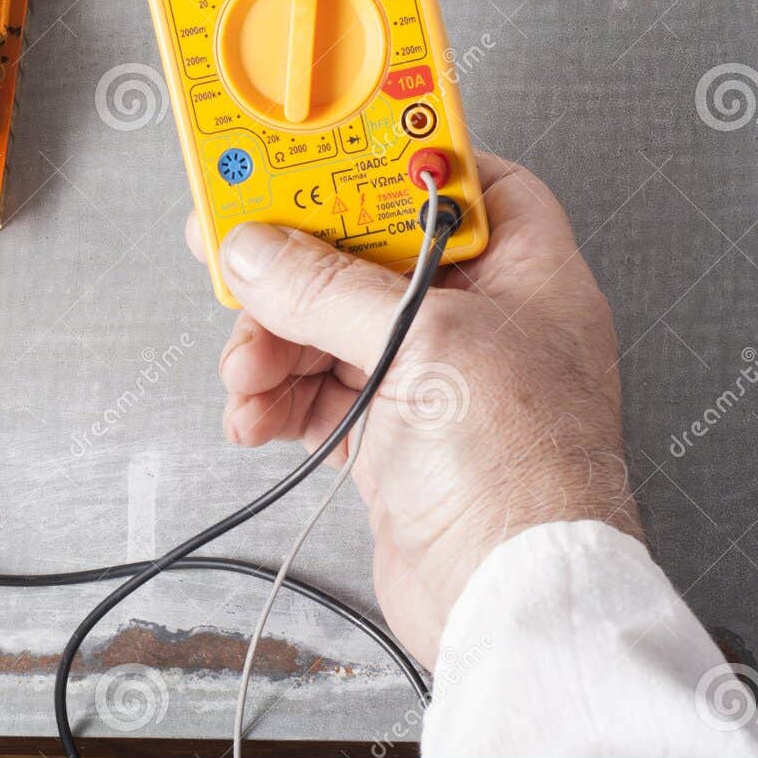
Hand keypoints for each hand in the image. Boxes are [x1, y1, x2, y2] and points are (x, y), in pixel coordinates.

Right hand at [191, 151, 640, 663]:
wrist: (511, 603)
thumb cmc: (524, 477)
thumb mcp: (424, 346)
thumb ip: (327, 288)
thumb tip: (256, 249)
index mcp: (523, 275)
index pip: (458, 184)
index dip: (387, 164)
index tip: (315, 155)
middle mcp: (479, 323)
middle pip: (366, 258)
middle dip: (294, 268)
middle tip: (233, 254)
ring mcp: (433, 382)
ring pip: (328, 328)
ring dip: (271, 342)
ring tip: (244, 369)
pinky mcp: (390, 437)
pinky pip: (314, 393)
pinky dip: (275, 398)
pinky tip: (252, 414)